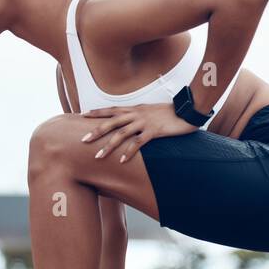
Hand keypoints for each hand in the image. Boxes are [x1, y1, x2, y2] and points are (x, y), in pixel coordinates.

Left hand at [80, 103, 198, 162]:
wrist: (186, 110)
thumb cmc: (169, 113)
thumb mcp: (150, 111)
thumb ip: (138, 115)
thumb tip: (129, 122)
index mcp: (134, 109)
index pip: (111, 109)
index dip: (96, 112)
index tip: (82, 115)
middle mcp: (136, 114)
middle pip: (111, 122)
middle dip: (96, 131)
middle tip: (83, 140)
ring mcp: (144, 122)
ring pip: (122, 133)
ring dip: (109, 145)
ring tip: (98, 156)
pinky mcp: (154, 131)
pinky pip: (139, 142)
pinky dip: (129, 151)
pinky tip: (122, 160)